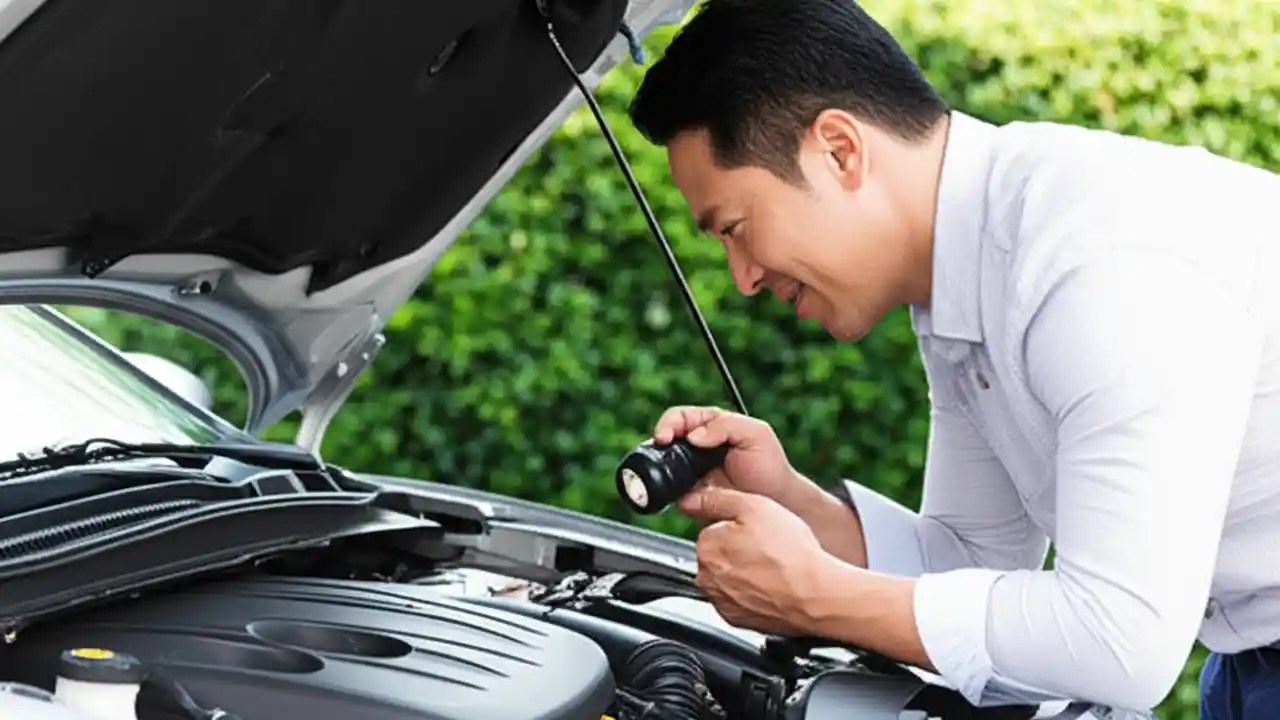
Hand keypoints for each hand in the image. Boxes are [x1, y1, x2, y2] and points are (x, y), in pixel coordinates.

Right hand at [651, 405, 807, 516]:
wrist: (777, 502)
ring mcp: (692, 471)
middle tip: (661, 449)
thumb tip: (694, 435)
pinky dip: (667, 490)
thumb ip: (725, 426)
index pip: (680, 417)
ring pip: (663, 464)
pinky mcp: (691, 494)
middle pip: (666, 438)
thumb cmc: (770, 466)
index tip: (665, 436)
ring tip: (665, 471)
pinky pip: (670, 491)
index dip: (668, 424)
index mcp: (710, 425)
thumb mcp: (756, 434)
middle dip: (659, 443)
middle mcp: (698, 446)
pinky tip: (675, 490)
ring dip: (660, 466)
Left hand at [688, 485, 831, 636]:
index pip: (713, 529)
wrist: (815, 596)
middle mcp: (707, 578)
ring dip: (745, 573)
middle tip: (769, 549)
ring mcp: (722, 602)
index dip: (739, 527)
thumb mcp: (754, 506)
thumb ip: (717, 500)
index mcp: (706, 547)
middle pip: (719, 555)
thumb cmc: (790, 553)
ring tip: (774, 569)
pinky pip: (741, 601)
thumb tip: (691, 499)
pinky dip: (753, 594)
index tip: (758, 530)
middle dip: (739, 550)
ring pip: (729, 579)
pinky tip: (773, 587)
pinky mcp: (738, 620)